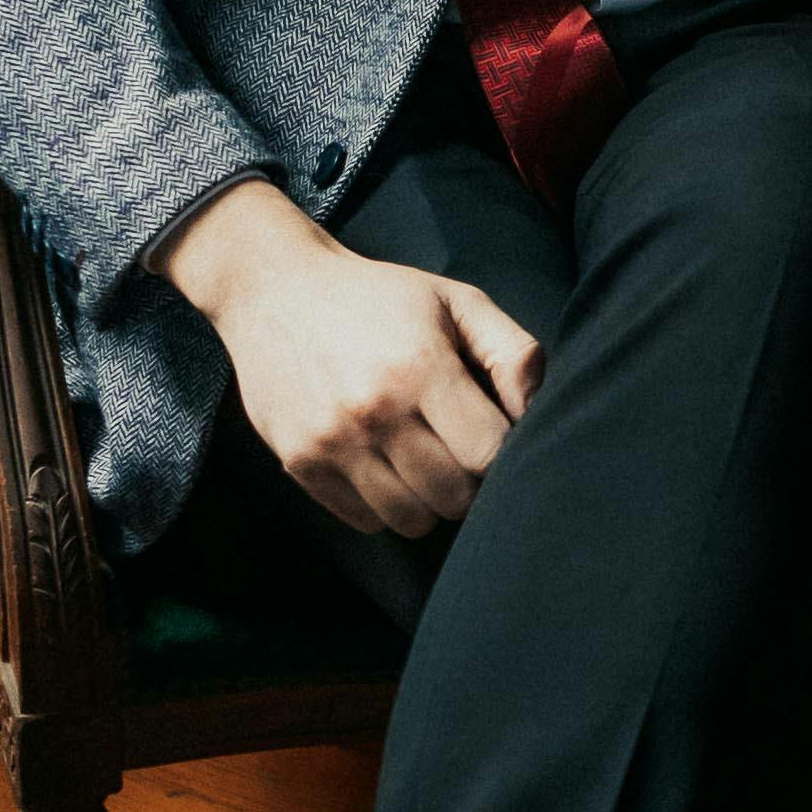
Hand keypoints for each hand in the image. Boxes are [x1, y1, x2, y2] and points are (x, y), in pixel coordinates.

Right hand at [164, 181, 542, 536]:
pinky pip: (365, 522)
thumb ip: (512, 351)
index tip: (489, 434)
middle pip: (454, 497)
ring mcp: (332, 442)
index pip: (489, 455)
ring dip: (426, 501)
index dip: (500, 452)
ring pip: (411, 521)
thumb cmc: (379, 297)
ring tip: (419, 461)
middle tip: (454, 449)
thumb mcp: (455, 301)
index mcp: (422, 367)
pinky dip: (382, 506)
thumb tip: (537, 413)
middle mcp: (374, 411)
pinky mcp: (299, 463)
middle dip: (466, 481)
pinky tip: (380, 465)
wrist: (274, 289)